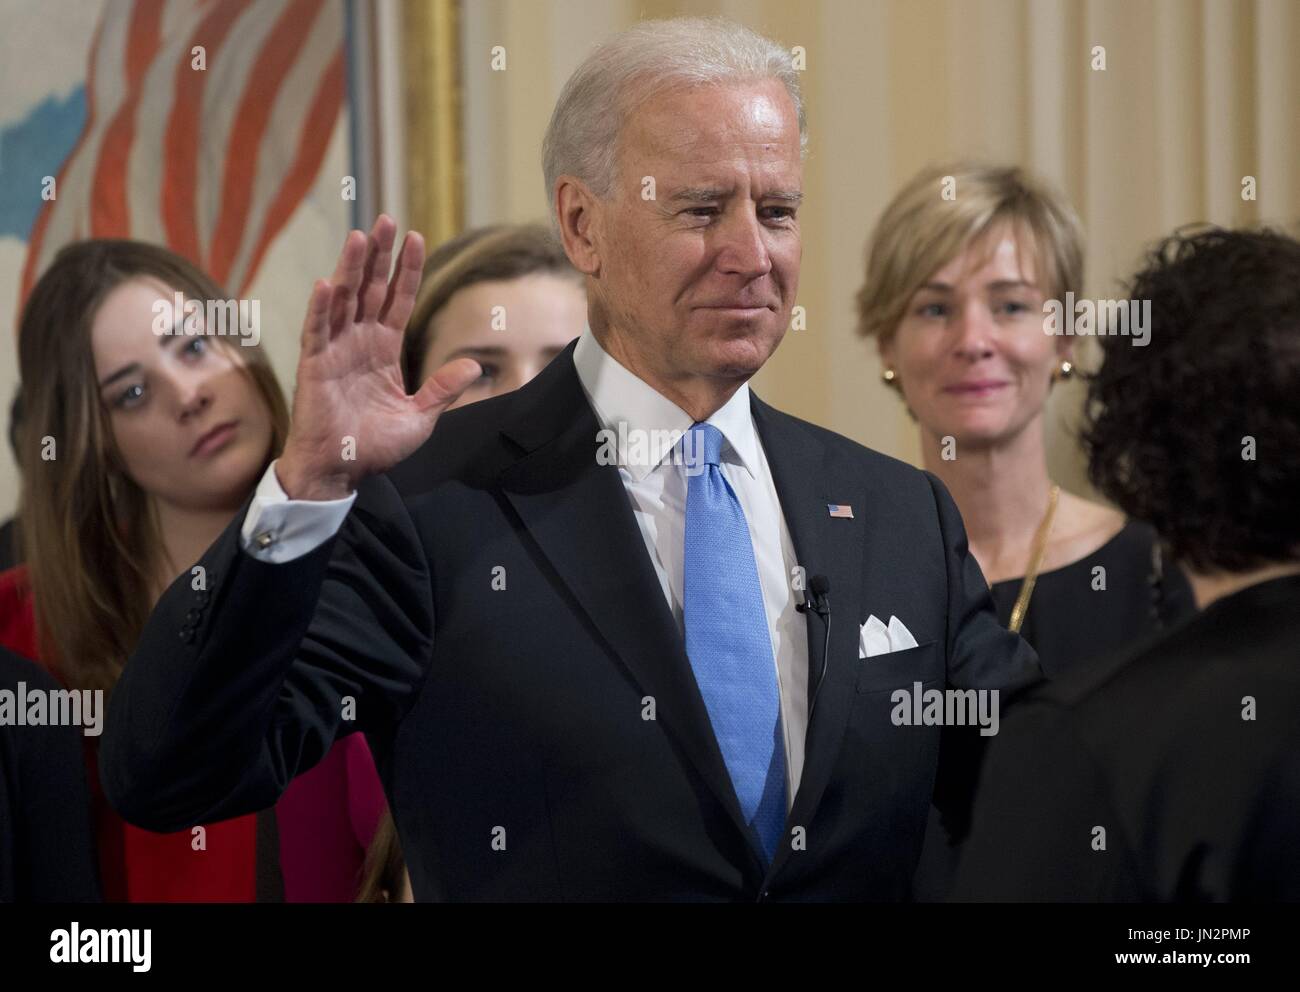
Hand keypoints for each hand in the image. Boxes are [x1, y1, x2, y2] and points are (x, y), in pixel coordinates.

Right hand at [277, 216, 481, 499]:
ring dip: (352, 268)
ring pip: (344, 300)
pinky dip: (322, 307)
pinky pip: (318, 331)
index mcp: (383, 351)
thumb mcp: (420, 417)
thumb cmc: (374, 446)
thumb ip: (443, 389)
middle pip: (371, 290)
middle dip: (380, 255)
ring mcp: (334, 351)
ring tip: (361, 236)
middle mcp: (359, 343)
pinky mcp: (314, 366)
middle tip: (388, 220)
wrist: (341, 471)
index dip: (407, 270)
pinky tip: (328, 282)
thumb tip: (475, 365)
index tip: (416, 238)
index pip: (398, 301)